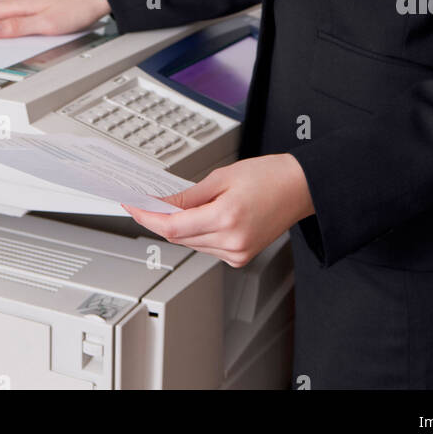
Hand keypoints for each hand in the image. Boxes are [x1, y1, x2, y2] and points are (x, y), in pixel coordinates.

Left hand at [120, 154, 314, 266]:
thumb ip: (189, 195)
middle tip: (144, 203)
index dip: (148, 217)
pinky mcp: (240, 257)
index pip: (173, 227)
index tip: (133, 206)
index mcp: (227, 218)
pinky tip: (196, 218)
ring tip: (172, 207)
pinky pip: (206, 247)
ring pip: (191, 244)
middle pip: (179, 237)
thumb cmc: (268, 176)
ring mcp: (237, 253)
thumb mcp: (223, 177)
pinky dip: (195, 233)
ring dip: (177, 227)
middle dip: (159, 220)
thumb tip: (163, 204)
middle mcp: (232, 242)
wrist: (300, 187)